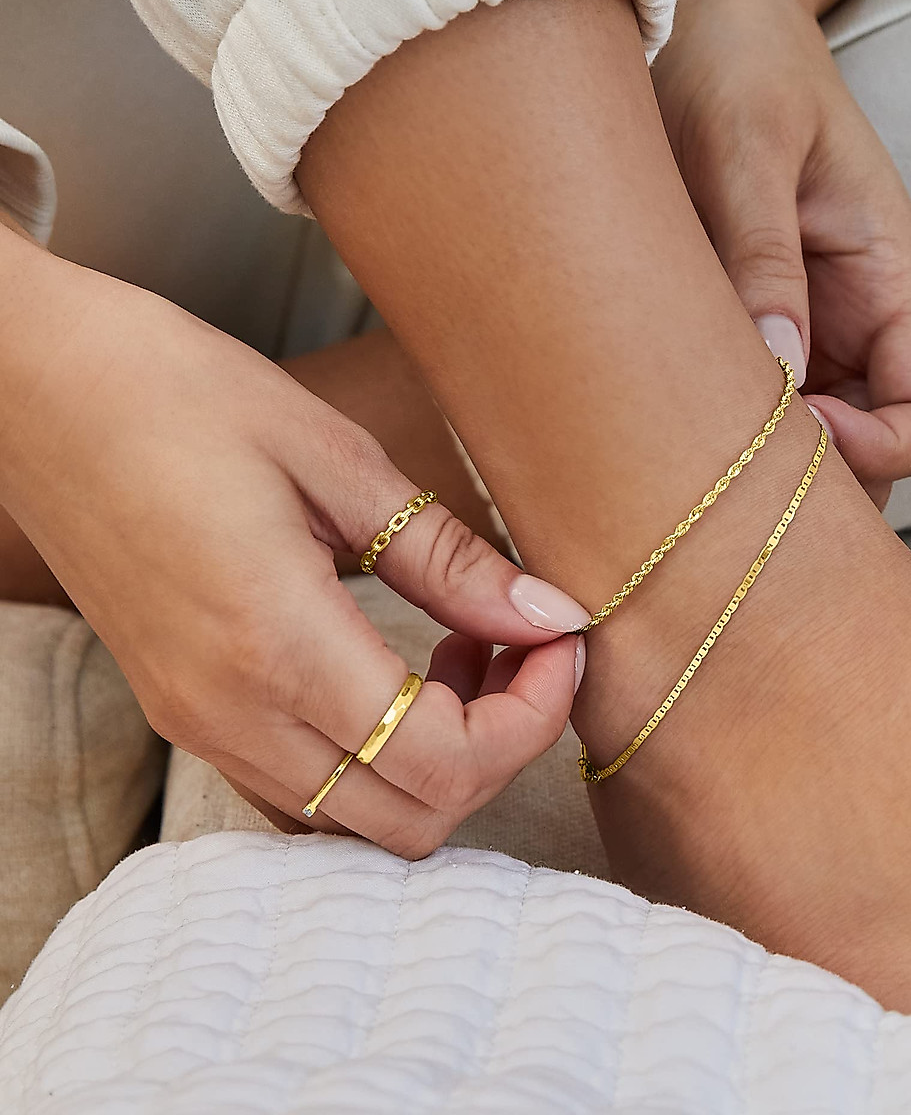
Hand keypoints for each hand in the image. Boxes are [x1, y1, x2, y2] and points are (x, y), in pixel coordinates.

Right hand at [0, 245, 587, 856]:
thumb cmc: (179, 393)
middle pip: (413, 820)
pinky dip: (377, 756)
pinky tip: (396, 668)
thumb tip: (551, 616)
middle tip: (526, 647)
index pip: (446, 763)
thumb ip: (449, 559)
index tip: (561, 644)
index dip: (534, 718)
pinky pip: (307, 789)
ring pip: (361, 819)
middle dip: (501, 747)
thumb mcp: (336, 461)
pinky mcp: (186, 712)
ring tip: (465, 649)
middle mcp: (233, 714)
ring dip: (441, 756)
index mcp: (276, 643)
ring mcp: (201, 725)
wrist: (38, 388)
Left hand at [653, 0, 910, 506]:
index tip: (793, 431)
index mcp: (887, 285)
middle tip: (720, 469)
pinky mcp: (750, 330)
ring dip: (761, 469)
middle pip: (874, 459)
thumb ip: (764, 254)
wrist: (709, 21)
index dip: (879, 453)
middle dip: (815, 486)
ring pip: (810, 450)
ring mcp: (804, 335)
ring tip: (680, 450)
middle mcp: (855, 327)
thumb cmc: (739, 64)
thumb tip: (777, 371)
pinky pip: (753, 412)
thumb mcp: (748, 147)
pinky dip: (720, 436)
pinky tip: (658, 419)